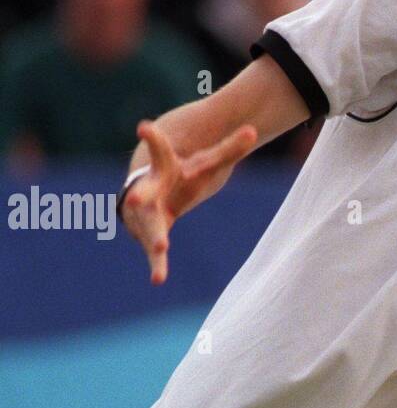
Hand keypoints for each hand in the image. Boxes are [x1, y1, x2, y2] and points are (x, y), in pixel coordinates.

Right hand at [122, 119, 257, 283]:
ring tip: (160, 246)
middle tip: (133, 199)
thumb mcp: (205, 162)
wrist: (148, 194)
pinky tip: (158, 280)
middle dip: (139, 196)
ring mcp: (143, 215)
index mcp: (163, 168)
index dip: (153, 138)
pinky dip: (157, 264)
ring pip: (148, 226)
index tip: (144, 127)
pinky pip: (152, 251)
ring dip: (153, 236)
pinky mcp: (147, 234)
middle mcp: (148, 190)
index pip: (159, 150)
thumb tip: (253, 130)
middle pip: (143, 193)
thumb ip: (229, 149)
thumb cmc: (179, 176)